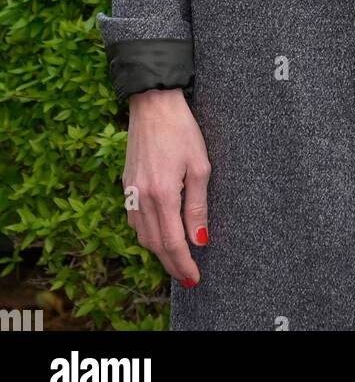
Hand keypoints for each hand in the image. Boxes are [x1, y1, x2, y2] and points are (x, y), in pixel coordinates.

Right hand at [124, 88, 210, 287]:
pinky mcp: (126, 185)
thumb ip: (198, 206)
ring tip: (176, 257)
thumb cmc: (181, 130)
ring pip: (142, 235)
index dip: (183, 264)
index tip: (194, 277)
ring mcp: (130, 192)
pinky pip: (133, 220)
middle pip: (155, 245)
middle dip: (171, 264)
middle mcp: (141, 198)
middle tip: (187, 275)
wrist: (152, 104)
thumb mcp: (200, 166)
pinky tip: (159, 232)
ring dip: (158, 250)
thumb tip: (200, 239)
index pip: (173, 242)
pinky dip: (146, 233)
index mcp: (163, 194)